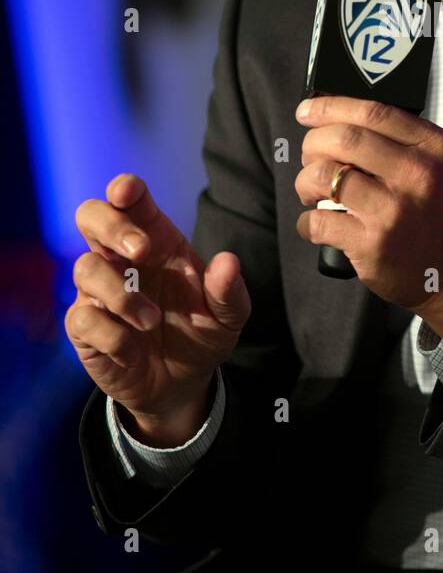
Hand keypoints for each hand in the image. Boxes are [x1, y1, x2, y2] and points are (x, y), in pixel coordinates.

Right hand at [66, 174, 250, 439]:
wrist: (182, 384)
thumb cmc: (201, 334)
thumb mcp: (227, 317)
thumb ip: (229, 291)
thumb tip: (227, 262)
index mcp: (156, 239)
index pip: (130, 200)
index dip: (124, 189)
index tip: (126, 192)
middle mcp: (121, 258)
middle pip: (90, 216)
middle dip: (111, 226)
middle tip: (141, 251)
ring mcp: (98, 291)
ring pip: (85, 268)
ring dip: (121, 294)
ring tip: (152, 320)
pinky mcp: (84, 327)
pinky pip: (82, 318)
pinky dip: (110, 333)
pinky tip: (131, 348)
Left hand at [294, 96, 442, 333]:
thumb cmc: (433, 210)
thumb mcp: (435, 164)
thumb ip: (397, 138)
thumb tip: (334, 116)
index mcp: (432, 148)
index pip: (373, 112)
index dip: (330, 106)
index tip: (307, 110)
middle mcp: (416, 175)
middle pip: (344, 138)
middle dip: (313, 143)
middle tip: (310, 155)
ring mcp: (393, 211)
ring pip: (323, 176)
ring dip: (305, 181)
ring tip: (312, 191)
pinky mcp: (372, 244)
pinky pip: (317, 221)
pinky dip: (306, 222)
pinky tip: (316, 224)